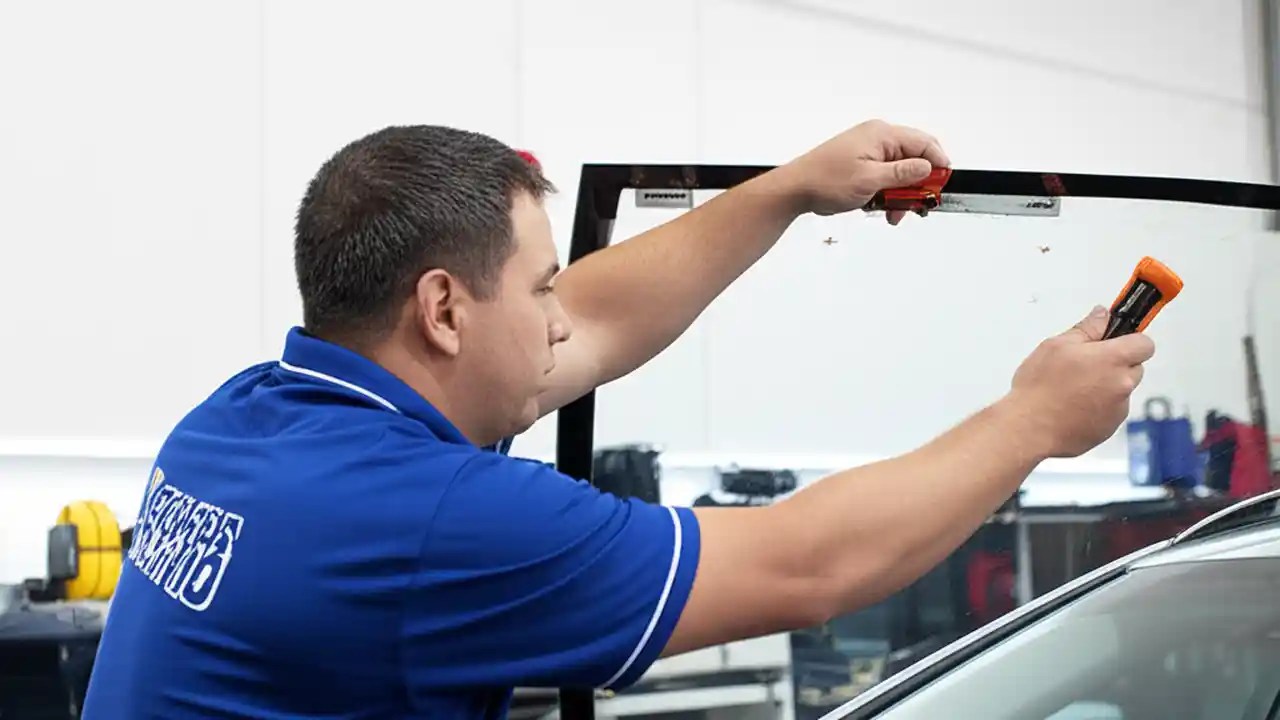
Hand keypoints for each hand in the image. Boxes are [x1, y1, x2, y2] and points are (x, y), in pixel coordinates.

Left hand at [780, 119, 950, 224]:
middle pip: (915, 158)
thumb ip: (903, 174)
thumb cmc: (824, 180)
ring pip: (901, 171)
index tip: (941, 186)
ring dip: (902, 193)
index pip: (924, 144)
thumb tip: (927, 167)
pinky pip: (886, 176)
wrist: (796, 189)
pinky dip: (888, 192)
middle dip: (918, 184)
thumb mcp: (870, 180)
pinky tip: (881, 206)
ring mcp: (869, 150)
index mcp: (882, 134)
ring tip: (893, 211)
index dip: (938, 165)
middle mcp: (877, 138)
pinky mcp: (862, 163)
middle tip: (916, 205)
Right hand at [1005, 306, 1155, 457]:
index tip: (1114, 342)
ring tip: (1073, 390)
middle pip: (1134, 368)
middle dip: (1116, 365)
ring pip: (1121, 391)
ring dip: (1106, 388)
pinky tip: (1072, 408)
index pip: (1145, 343)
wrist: (1029, 428)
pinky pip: (1110, 412)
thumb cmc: (1039, 387)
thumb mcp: (1056, 346)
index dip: (1130, 341)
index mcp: (1113, 359)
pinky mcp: (1109, 429)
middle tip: (1085, 367)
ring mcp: (1118, 409)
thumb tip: (1103, 315)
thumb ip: (1087, 329)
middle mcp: (1122, 384)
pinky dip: (1097, 408)